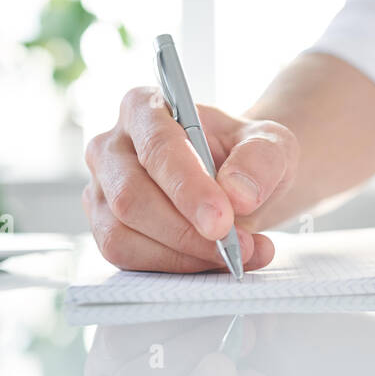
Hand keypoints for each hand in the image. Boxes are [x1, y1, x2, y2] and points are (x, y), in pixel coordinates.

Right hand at [83, 87, 298, 271]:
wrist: (239, 181)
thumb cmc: (246, 155)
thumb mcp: (271, 145)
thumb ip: (260, 160)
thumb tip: (238, 194)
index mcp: (144, 108)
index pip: (157, 148)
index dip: (187, 188)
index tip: (222, 219)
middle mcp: (111, 146)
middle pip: (131, 196)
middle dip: (186, 230)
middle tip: (238, 246)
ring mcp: (103, 190)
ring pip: (122, 233)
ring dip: (183, 254)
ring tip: (237, 253)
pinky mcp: (105, 228)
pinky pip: (126, 257)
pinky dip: (173, 267)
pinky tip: (212, 261)